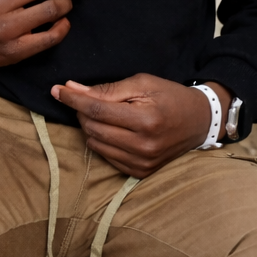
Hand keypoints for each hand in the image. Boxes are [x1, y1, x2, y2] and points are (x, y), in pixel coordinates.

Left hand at [51, 75, 227, 177]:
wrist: (200, 121)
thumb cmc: (170, 97)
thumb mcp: (142, 84)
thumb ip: (107, 89)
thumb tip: (72, 89)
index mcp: (146, 120)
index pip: (97, 110)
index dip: (73, 99)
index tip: (56, 90)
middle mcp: (144, 145)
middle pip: (93, 128)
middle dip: (82, 111)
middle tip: (87, 100)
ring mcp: (143, 162)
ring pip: (95, 144)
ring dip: (90, 127)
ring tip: (103, 114)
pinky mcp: (141, 172)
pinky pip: (106, 157)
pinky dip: (101, 141)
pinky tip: (111, 130)